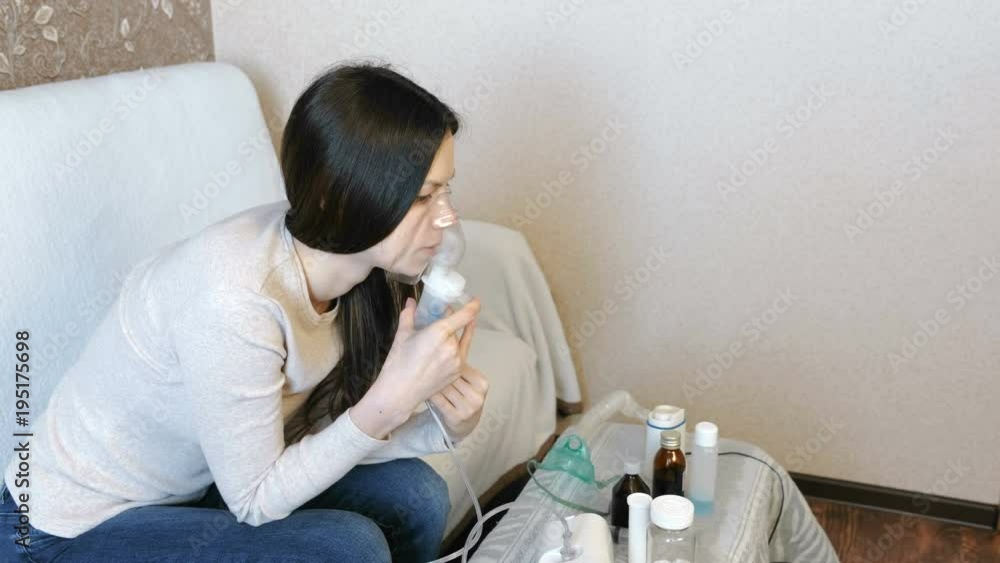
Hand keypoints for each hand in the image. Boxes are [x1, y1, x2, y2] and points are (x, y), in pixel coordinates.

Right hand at [351, 296, 480, 439]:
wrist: (400, 392)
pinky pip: (459, 356)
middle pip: (458, 328)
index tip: (475, 301)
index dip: (473, 306)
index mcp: (441, 332)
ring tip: (436, 342)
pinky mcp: (457, 373)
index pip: (466, 315)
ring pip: (459, 343)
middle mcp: (453, 346)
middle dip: (450, 324)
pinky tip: (440, 354)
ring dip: (451, 338)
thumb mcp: (402, 335)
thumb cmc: (399, 361)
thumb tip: (411, 301)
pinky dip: (452, 351)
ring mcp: (457, 361)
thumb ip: (409, 315)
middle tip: (438, 323)